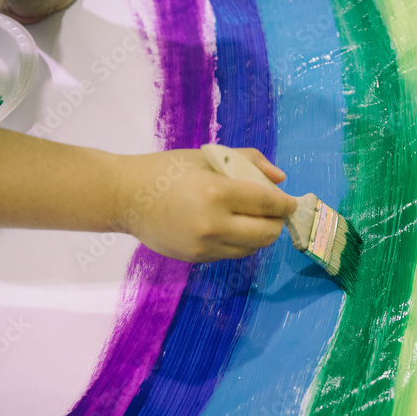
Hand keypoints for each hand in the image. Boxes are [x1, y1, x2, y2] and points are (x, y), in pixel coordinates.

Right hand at [113, 148, 297, 262]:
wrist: (125, 197)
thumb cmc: (167, 170)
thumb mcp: (208, 156)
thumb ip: (250, 162)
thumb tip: (280, 180)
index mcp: (218, 193)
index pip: (268, 204)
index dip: (285, 204)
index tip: (291, 202)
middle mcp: (214, 224)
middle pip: (266, 233)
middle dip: (276, 223)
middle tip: (274, 213)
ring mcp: (204, 246)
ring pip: (251, 248)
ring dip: (259, 235)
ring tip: (252, 220)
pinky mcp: (196, 259)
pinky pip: (231, 254)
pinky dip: (239, 242)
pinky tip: (230, 227)